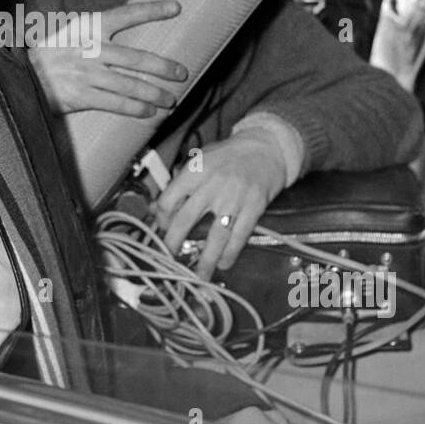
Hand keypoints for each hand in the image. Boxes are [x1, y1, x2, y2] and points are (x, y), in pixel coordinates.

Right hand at [28, 0, 188, 116]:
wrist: (20, 74)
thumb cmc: (51, 53)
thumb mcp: (72, 33)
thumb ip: (97, 35)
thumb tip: (129, 46)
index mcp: (89, 27)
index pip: (126, 15)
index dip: (153, 10)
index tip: (176, 8)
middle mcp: (92, 49)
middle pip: (137, 58)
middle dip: (163, 67)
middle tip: (181, 73)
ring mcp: (88, 74)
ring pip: (130, 84)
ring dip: (155, 94)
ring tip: (171, 100)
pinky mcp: (82, 96)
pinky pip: (116, 103)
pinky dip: (136, 108)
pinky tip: (149, 111)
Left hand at [154, 132, 290, 278]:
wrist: (266, 148)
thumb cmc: (229, 155)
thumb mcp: (200, 160)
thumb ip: (180, 182)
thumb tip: (158, 208)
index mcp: (195, 171)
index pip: (168, 200)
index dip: (161, 219)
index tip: (163, 229)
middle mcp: (212, 184)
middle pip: (185, 220)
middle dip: (174, 243)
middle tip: (171, 257)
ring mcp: (234, 197)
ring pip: (214, 236)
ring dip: (205, 259)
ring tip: (199, 274)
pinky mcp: (254, 207)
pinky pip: (239, 236)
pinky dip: (230, 254)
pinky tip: (224, 263)